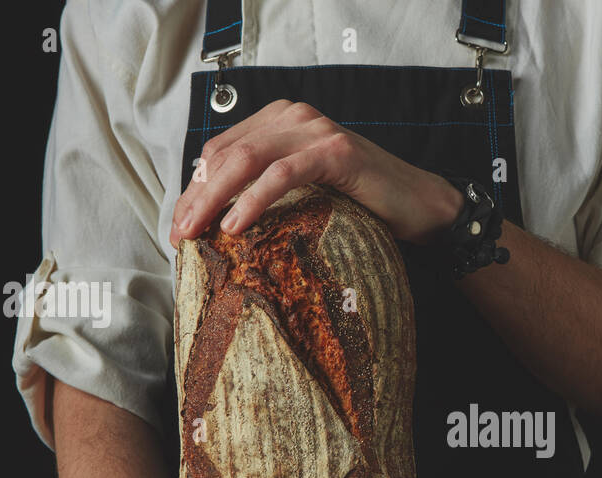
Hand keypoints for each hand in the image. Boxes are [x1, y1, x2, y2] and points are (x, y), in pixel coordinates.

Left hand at [170, 100, 463, 246]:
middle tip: (179, 236)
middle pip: (226, 153)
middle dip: (196, 196)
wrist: (422, 207)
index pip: (221, 150)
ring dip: (214, 199)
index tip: (179, 228)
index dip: (193, 189)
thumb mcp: (306, 194)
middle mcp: (294, 116)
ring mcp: (315, 129)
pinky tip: (236, 225)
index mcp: (280, 121)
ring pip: (247, 159)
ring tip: (198, 233)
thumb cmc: (365, 205)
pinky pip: (282, 174)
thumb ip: (268, 190)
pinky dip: (254, 199)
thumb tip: (217, 220)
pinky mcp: (335, 150)